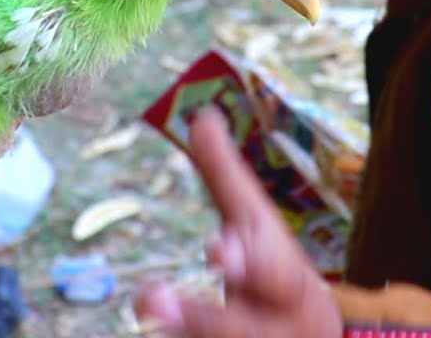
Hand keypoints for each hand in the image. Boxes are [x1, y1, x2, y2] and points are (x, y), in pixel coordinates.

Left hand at [134, 108, 343, 336]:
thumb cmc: (274, 277)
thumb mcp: (258, 229)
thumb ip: (226, 179)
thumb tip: (201, 115)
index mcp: (286, 282)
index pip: (271, 270)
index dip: (246, 260)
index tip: (216, 247)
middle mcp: (274, 327)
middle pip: (238, 327)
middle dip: (201, 316)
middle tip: (148, 297)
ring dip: (184, 332)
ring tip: (144, 302)